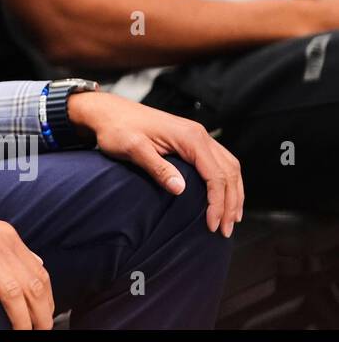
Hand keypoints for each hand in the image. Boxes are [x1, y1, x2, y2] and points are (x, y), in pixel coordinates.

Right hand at [0, 189, 53, 329]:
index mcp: (4, 234)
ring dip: (20, 322)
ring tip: (20, 336)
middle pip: (31, 287)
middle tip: (40, 333)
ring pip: (11, 295)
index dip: (48, 301)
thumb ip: (7, 244)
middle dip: (40, 316)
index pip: (39, 273)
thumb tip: (37, 263)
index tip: (45, 318)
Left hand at [68, 91, 243, 236]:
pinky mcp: (192, 140)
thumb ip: (157, 168)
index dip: (218, 202)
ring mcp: (197, 136)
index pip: (216, 174)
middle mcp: (199, 135)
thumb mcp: (133, 149)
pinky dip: (226, 181)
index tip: (213, 225)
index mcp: (190, 137)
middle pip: (228, 172)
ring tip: (232, 218)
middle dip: (230, 202)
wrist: (109, 112)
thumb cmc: (118, 129)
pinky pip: (219, 162)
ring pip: (229, 166)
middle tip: (225, 230)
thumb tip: (180, 189)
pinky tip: (224, 195)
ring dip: (234, 193)